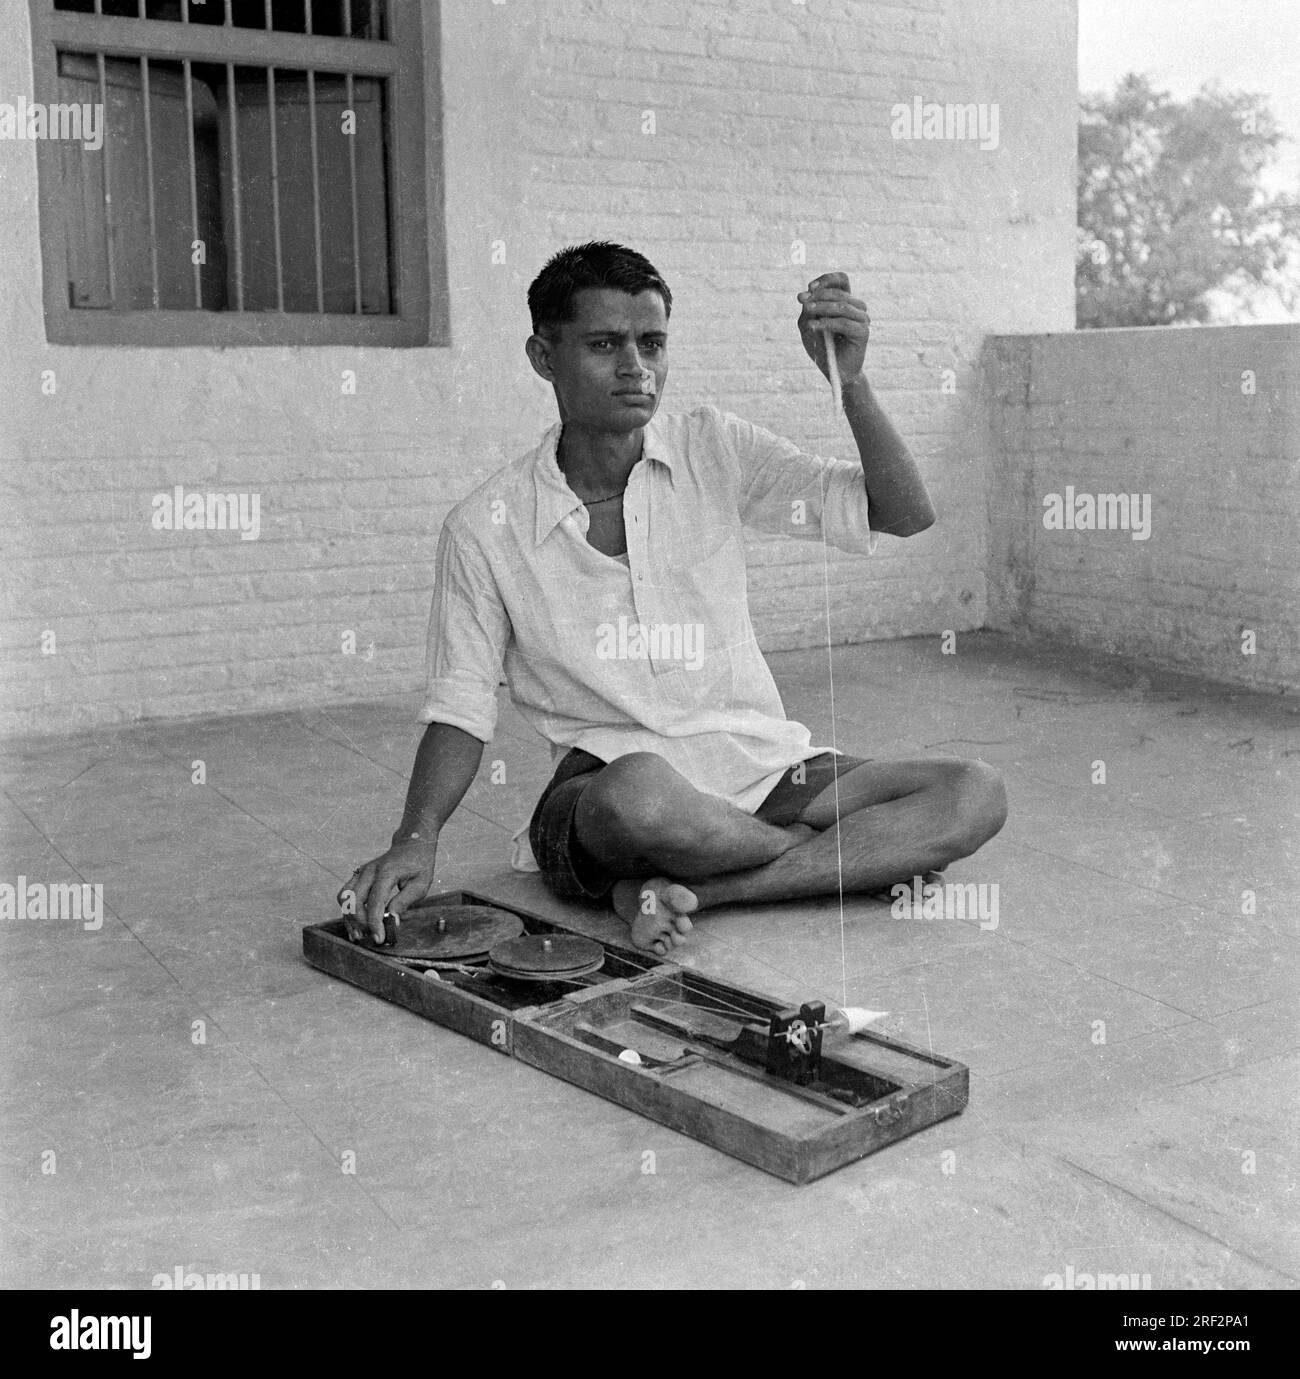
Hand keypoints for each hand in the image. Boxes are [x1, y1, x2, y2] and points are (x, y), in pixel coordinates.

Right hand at [336, 834, 439, 942]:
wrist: (412, 844)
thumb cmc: (419, 864)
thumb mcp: (420, 884)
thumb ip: (404, 902)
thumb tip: (391, 921)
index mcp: (387, 872)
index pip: (375, 902)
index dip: (375, 923)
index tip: (379, 939)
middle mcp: (370, 871)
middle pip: (355, 901)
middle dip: (361, 923)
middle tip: (372, 937)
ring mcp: (362, 872)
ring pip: (344, 897)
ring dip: (349, 918)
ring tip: (359, 934)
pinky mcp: (358, 875)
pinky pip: (345, 894)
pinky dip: (347, 910)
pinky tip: (355, 923)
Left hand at [797, 272, 869, 386]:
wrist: (834, 371)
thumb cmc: (822, 347)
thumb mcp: (808, 325)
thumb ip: (807, 309)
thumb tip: (803, 295)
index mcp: (846, 301)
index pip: (842, 280)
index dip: (827, 280)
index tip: (810, 287)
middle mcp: (857, 308)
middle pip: (840, 293)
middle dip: (819, 296)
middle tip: (804, 303)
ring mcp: (862, 319)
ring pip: (843, 306)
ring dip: (823, 307)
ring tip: (807, 314)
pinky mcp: (863, 333)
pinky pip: (845, 323)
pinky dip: (827, 323)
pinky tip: (813, 326)